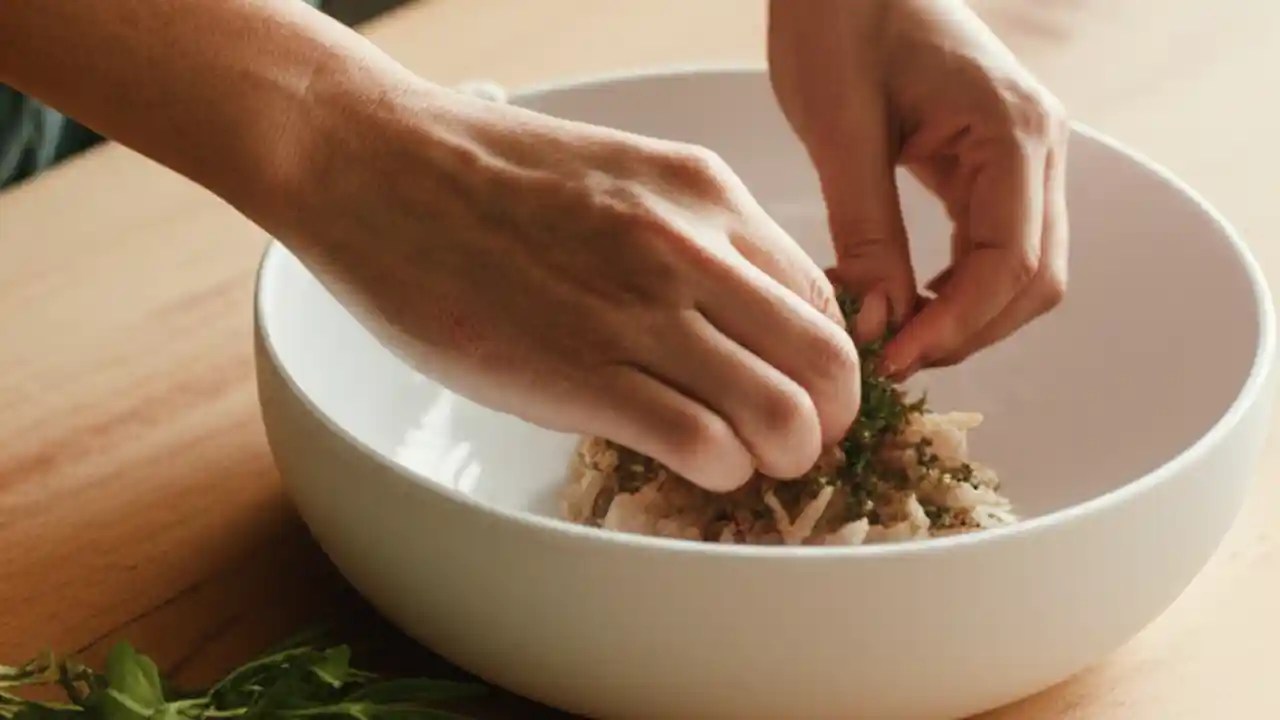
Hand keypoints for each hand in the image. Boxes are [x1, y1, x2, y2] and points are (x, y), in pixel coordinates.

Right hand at [284, 82, 860, 491]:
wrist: (377, 166)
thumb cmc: (485, 175)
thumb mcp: (619, 174)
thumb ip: (688, 237)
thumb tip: (732, 320)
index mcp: (705, 194)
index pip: (822, 299)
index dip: (826, 362)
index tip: (802, 391)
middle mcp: (692, 249)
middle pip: (827, 363)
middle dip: (827, 421)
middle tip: (796, 442)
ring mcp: (640, 312)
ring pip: (783, 415)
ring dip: (779, 456)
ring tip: (744, 460)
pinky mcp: (582, 373)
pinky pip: (703, 446)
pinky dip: (717, 472)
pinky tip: (691, 463)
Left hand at [769, 0, 1068, 376]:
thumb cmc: (838, 22)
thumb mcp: (842, 131)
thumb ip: (867, 231)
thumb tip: (879, 324)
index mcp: (1014, 133)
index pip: (1012, 265)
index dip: (955, 327)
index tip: (892, 361)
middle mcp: (1040, 146)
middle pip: (1034, 280)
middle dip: (966, 331)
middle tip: (889, 360)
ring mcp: (1026, 153)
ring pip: (1023, 269)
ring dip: (964, 315)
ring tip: (890, 336)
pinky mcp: (995, 159)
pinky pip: (997, 243)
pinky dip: (959, 284)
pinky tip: (905, 297)